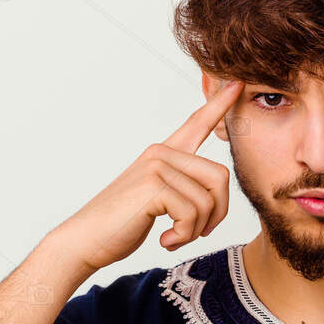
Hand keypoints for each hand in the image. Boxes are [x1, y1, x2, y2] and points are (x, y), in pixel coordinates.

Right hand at [53, 79, 243, 273]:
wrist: (85, 240)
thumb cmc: (121, 225)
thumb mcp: (158, 201)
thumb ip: (184, 189)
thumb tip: (216, 194)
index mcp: (164, 155)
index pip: (196, 124)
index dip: (219, 105)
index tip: (238, 83)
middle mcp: (161, 153)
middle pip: (220, 177)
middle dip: (217, 213)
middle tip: (194, 233)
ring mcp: (157, 165)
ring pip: (208, 201)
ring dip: (196, 230)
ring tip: (173, 237)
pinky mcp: (154, 184)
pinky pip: (193, 214)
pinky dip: (183, 235)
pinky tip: (164, 240)